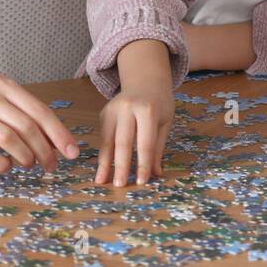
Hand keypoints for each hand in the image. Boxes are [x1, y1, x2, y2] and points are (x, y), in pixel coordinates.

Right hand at [0, 74, 78, 172]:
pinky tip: (6, 166)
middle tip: (51, 166)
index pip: (39, 110)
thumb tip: (55, 142)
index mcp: (3, 85)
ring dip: (25, 156)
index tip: (72, 152)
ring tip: (29, 165)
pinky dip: (1, 162)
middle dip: (45, 149)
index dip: (58, 133)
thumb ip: (22, 115)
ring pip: (8, 138)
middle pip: (26, 125)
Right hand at [95, 48, 174, 186]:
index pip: (145, 143)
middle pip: (123, 142)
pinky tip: (101, 170)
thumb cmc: (160, 104)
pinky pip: (104, 137)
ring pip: (108, 141)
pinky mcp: (103, 113)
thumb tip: (156, 174)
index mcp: (147, 110)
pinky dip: (103, 155)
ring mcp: (112, 109)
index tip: (141, 182)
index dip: (143, 164)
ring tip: (102, 181)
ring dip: (105, 163)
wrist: (145, 81)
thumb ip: (158, 148)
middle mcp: (127, 108)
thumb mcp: (165, 123)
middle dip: (121, 165)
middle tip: (120, 185)